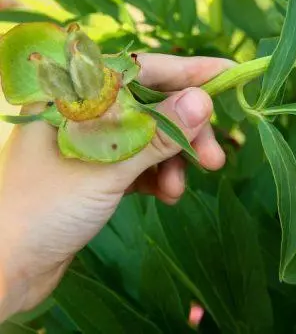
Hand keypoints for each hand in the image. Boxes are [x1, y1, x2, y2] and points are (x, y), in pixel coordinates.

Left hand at [0, 53, 232, 319]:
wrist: (6, 268)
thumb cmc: (44, 208)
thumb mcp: (107, 168)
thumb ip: (157, 133)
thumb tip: (203, 100)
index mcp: (72, 95)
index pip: (141, 69)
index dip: (189, 72)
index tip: (230, 75)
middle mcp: (83, 111)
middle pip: (152, 104)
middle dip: (186, 130)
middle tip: (215, 158)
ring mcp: (92, 141)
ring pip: (150, 136)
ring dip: (173, 159)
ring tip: (178, 189)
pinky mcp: (98, 170)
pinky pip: (140, 161)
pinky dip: (157, 175)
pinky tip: (166, 195)